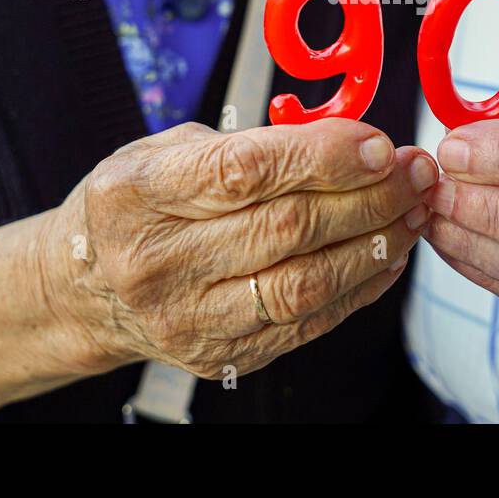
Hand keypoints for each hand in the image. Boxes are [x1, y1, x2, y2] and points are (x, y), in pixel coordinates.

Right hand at [40, 118, 436, 378]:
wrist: (84, 287)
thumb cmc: (136, 205)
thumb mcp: (165, 150)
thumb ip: (248, 143)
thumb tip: (348, 141)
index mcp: (137, 194)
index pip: (246, 172)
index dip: (325, 156)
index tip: (379, 143)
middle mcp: (156, 262)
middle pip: (287, 228)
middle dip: (369, 196)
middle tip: (415, 172)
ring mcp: (187, 318)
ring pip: (305, 283)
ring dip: (375, 244)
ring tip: (412, 212)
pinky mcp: (218, 355)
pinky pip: (307, 323)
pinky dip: (358, 288)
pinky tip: (386, 255)